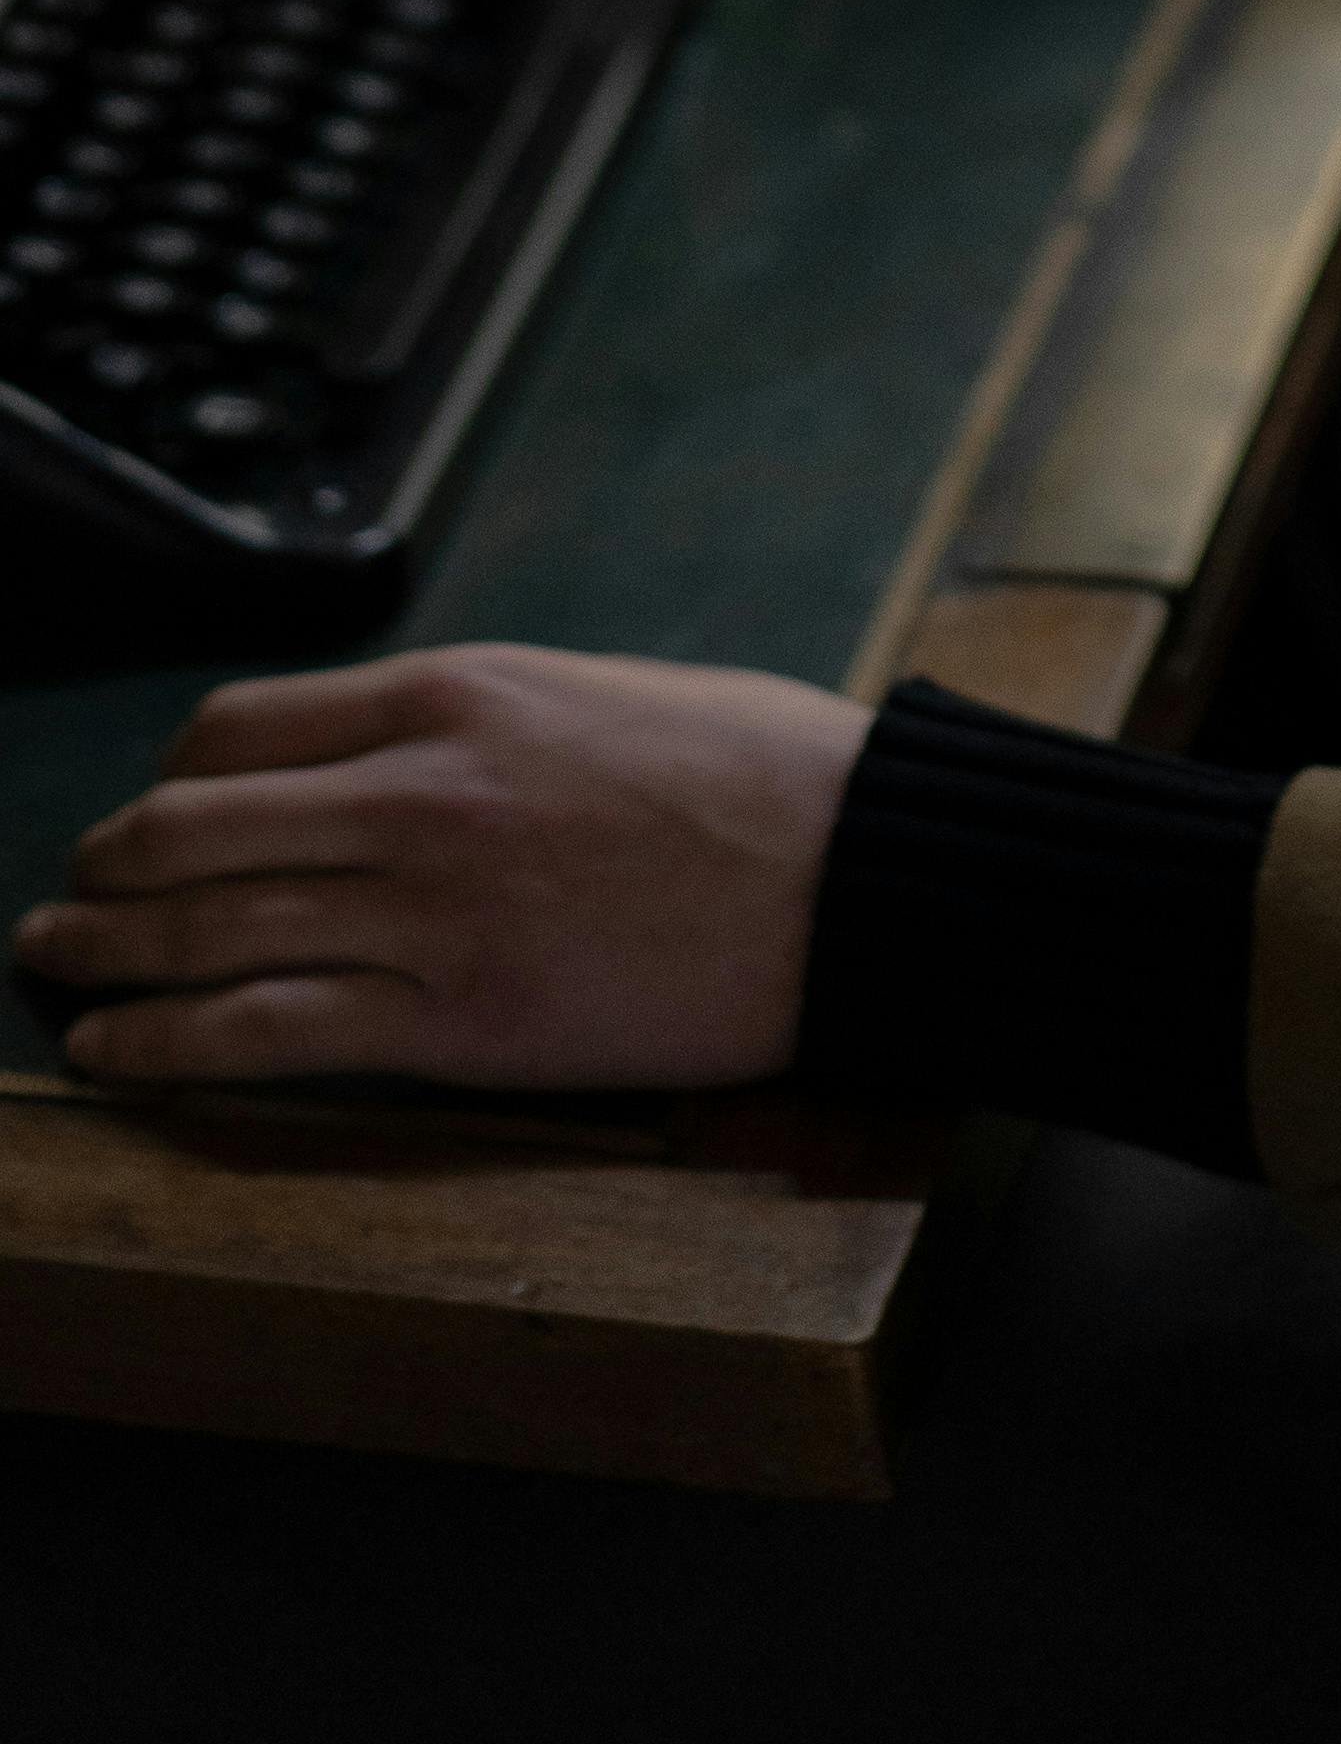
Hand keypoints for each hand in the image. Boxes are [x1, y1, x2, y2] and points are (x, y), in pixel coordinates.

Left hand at [13, 645, 867, 1096]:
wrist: (859, 872)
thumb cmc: (762, 777)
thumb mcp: (599, 693)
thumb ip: (486, 723)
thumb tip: (404, 757)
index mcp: (458, 694)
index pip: (241, 729)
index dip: (169, 779)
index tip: (154, 814)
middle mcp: (420, 792)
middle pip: (193, 829)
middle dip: (108, 870)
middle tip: (69, 900)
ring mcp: (432, 911)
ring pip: (207, 931)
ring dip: (106, 956)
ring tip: (56, 969)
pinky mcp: (460, 1022)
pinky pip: (267, 1034)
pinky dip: (164, 1044)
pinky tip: (115, 1050)